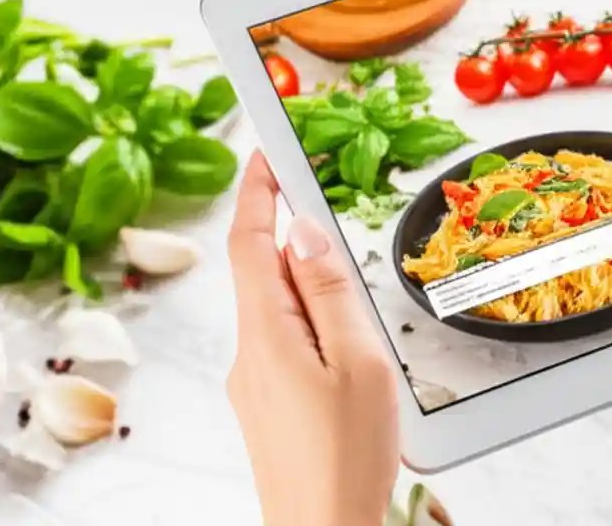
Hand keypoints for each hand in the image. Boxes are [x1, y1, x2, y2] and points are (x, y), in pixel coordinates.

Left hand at [226, 151, 398, 525]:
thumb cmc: (347, 458)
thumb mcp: (358, 362)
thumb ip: (331, 292)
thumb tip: (306, 233)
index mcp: (267, 334)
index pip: (250, 242)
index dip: (256, 192)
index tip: (266, 153)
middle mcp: (249, 354)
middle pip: (266, 273)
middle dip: (301, 247)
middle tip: (346, 250)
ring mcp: (254, 383)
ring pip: (280, 310)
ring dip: (315, 295)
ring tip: (363, 335)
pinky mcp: (267, 404)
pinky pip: (285, 343)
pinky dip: (313, 328)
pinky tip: (349, 360)